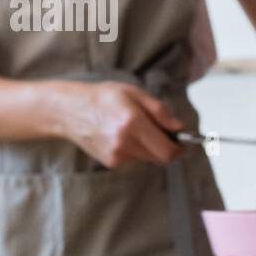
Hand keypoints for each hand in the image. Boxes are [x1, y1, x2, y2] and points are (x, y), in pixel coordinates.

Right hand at [54, 81, 183, 167]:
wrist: (71, 111)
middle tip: (162, 132)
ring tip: (135, 129)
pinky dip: (136, 150)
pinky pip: (135, 159)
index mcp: (132, 122)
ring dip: (150, 147)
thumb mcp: (134, 93)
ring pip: (148, 158)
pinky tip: (123, 136)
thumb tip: (178, 127)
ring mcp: (117, 155)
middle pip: (160, 157)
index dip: (180, 149)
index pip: (166, 150)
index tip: (184, 143)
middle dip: (166, 146)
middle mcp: (124, 143)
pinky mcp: (111, 163)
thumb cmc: (103, 97)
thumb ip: (159, 111)